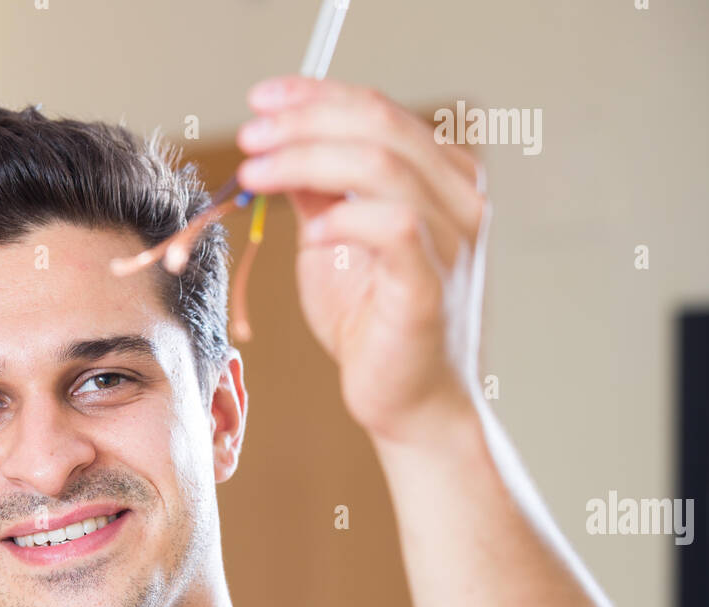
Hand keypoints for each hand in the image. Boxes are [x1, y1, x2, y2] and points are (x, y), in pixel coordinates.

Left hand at [236, 75, 488, 449]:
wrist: (410, 406)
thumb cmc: (375, 329)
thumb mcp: (334, 246)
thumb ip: (319, 195)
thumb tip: (279, 146)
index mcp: (439, 180)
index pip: (379, 111)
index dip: (315, 97)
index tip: (262, 100)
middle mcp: (458, 200)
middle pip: (379, 125)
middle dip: (303, 122)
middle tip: (250, 136)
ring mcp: (452, 241)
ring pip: (382, 166)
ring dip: (307, 160)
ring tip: (256, 174)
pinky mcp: (431, 285)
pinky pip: (393, 227)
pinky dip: (344, 219)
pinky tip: (309, 231)